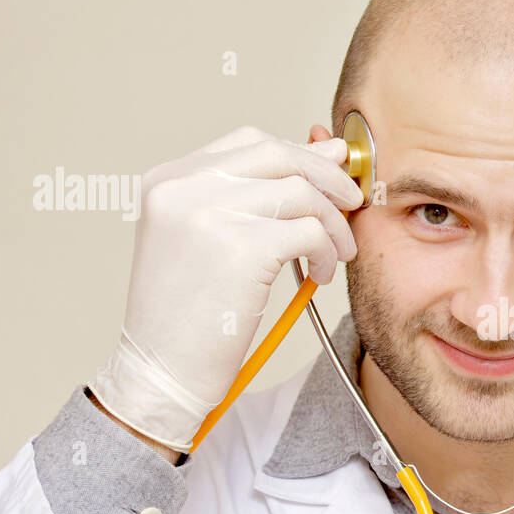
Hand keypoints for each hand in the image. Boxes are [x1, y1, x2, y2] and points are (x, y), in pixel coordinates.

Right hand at [89, 125, 362, 450]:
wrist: (161, 372)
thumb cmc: (190, 315)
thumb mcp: (209, 240)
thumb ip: (257, 196)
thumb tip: (328, 150)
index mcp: (169, 179)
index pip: (250, 142)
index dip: (301, 155)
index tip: (330, 179)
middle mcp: (182, 187)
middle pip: (280, 155)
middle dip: (328, 178)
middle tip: (351, 205)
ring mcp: (208, 213)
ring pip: (302, 192)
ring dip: (332, 224)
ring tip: (334, 255)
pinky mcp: (240, 247)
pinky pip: (310, 232)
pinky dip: (328, 251)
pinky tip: (320, 274)